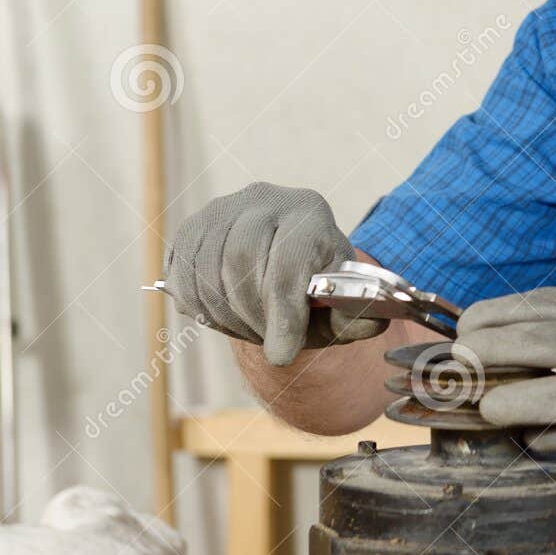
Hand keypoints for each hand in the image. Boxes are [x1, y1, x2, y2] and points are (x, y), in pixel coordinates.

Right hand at [162, 181, 387, 365]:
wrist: (283, 268)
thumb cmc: (317, 289)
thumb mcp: (342, 304)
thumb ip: (357, 316)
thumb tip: (373, 318)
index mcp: (309, 211)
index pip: (288, 260)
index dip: (283, 314)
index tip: (282, 355)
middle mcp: (264, 199)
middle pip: (241, 260)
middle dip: (252, 315)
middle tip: (266, 340)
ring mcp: (223, 209)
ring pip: (207, 269)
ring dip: (225, 314)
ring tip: (250, 329)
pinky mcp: (193, 227)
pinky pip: (182, 273)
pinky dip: (199, 305)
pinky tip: (224, 315)